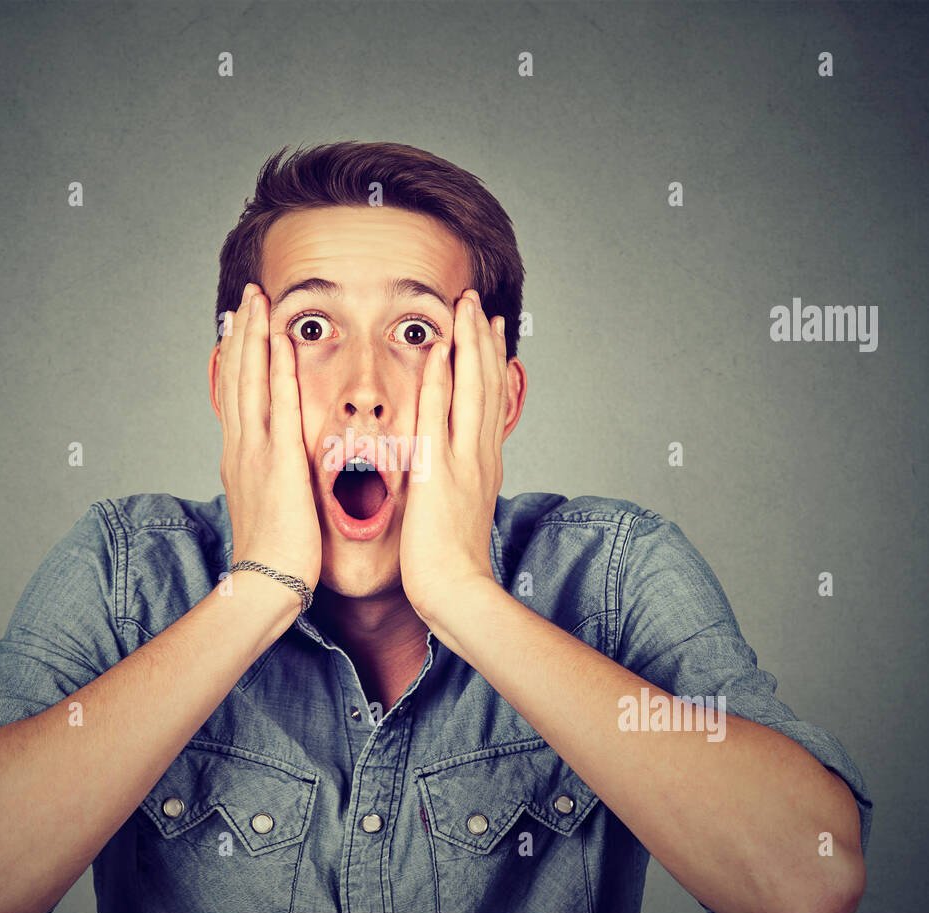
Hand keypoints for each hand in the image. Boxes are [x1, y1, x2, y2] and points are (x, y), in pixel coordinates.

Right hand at [215, 282, 321, 590]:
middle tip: (247, 298)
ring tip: (258, 301)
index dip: (238, 359)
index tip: (241, 329)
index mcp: (241, 458)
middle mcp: (242, 447)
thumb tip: (275, 476)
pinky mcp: (277, 461)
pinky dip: (277, 370)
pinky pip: (277, 405)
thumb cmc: (273, 557)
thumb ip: (270, 483)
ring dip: (255, 337)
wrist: (265, 584)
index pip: (237, 396)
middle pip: (238, 377)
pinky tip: (281, 340)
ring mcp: (255, 452)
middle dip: (243, 334)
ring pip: (251, 381)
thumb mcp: (267, 509)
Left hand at [399, 289, 506, 624]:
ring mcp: (461, 461)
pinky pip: (438, 417)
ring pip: (470, 390)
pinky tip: (439, 351)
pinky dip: (440, 382)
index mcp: (483, 465)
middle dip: (482, 341)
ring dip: (467, 346)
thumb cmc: (454, 566)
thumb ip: (460, 487)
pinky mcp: (437, 471)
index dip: (491, 363)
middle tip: (480, 304)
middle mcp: (479, 456)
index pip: (490, 402)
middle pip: (486, 386)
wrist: (457, 593)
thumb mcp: (463, 515)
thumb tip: (457, 476)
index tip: (489, 332)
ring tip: (465, 309)